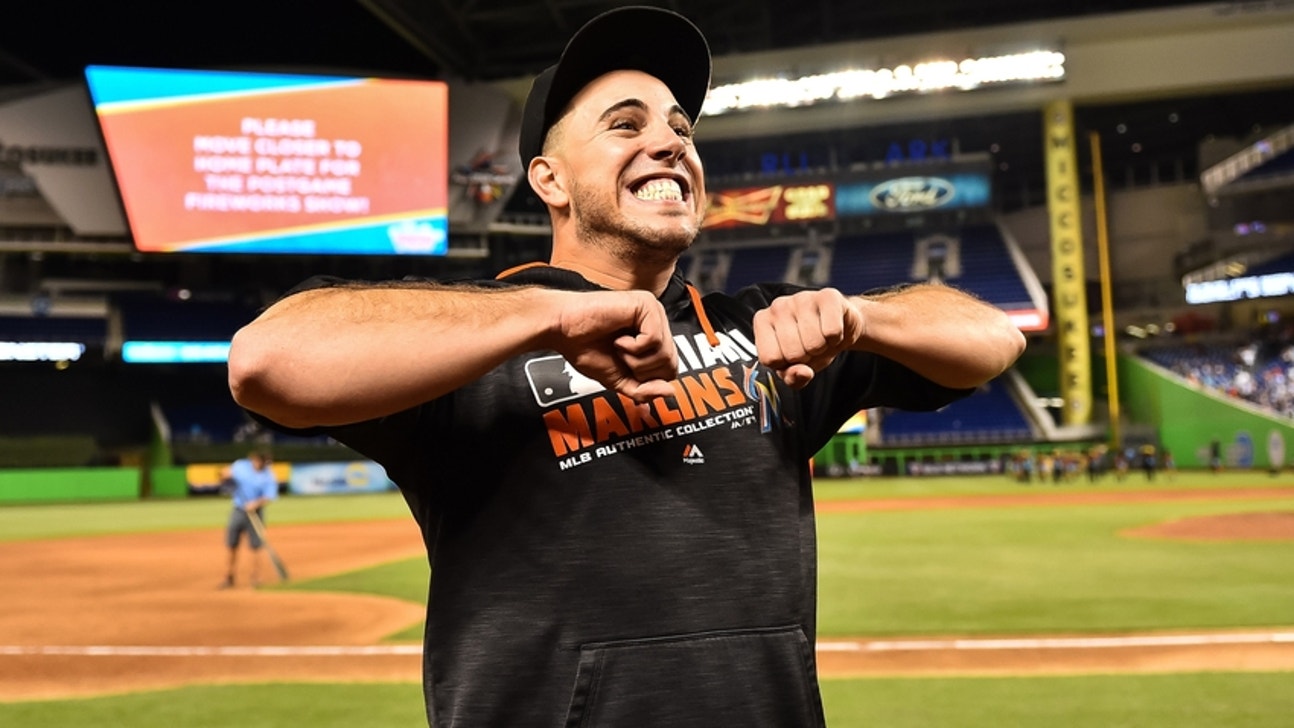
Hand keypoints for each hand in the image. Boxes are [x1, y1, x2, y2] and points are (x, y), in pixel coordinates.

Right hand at [548, 290, 678, 401]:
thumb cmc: (586, 348)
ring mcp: (654, 312)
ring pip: (664, 353)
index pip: (670, 370)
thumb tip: (669, 392)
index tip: (626, 370)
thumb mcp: (619, 380)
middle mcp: (657, 322)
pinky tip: (618, 338)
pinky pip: (654, 339)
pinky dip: (633, 347)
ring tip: (617, 346)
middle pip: (671, 364)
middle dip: (642, 371)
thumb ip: (644, 390)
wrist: (563, 331)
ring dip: (635, 360)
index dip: (647, 380)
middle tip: (619, 357)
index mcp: (653, 337)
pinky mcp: (646, 304)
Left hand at [752, 288, 863, 387]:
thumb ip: (791, 377)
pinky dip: (836, 339)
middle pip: (792, 353)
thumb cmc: (810, 345)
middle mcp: (778, 306)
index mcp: (762, 322)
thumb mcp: (795, 367)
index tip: (792, 355)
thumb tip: (801, 373)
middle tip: (809, 346)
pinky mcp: (827, 296)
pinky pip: (832, 331)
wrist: (840, 326)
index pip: (769, 359)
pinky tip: (832, 330)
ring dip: (822, 347)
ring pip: (813, 343)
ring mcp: (802, 298)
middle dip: (806, 356)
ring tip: (820, 337)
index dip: (786, 364)